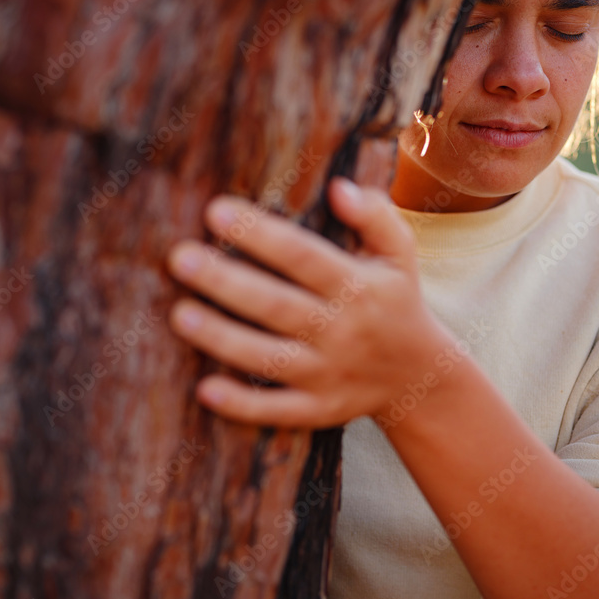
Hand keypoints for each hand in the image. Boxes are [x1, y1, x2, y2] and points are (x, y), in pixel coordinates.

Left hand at [166, 177, 451, 428]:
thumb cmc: (396, 299)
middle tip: (180, 258)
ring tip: (179, 315)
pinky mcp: (319, 409)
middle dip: (226, 282)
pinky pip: (277, 410)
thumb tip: (337, 187)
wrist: (419, 376)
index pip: (303, 256)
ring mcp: (328, 374)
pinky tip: (205, 389)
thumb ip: (375, 215)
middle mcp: (342, 331)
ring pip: (270, 359)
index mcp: (357, 286)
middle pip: (277, 306)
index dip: (259, 235)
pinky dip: (242, 404)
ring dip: (223, 339)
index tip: (215, 211)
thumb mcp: (399, 254)